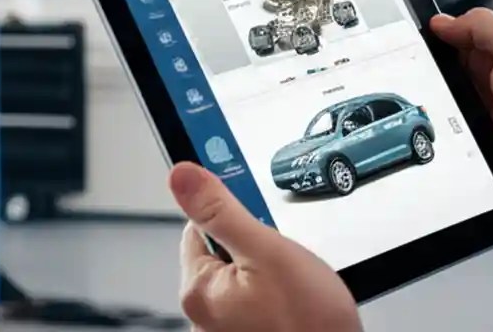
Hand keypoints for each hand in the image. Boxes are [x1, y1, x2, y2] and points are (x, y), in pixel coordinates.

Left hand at [169, 162, 361, 331]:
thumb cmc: (310, 323)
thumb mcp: (268, 252)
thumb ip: (222, 212)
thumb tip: (182, 177)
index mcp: (199, 291)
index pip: (198, 229)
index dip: (232, 218)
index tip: (256, 217)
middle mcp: (203, 317)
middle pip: (221, 255)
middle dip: (254, 249)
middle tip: (283, 260)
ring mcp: (225, 331)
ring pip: (242, 279)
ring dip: (266, 274)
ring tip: (293, 285)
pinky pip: (254, 303)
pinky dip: (272, 297)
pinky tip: (293, 302)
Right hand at [431, 9, 492, 216]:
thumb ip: (480, 26)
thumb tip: (444, 23)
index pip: (467, 35)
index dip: (444, 38)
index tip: (420, 42)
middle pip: (456, 71)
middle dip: (440, 74)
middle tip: (431, 79)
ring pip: (454, 104)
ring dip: (447, 107)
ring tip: (444, 109)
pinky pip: (462, 136)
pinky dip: (454, 136)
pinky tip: (451, 135)